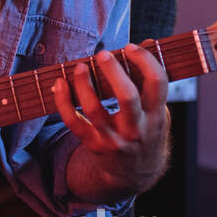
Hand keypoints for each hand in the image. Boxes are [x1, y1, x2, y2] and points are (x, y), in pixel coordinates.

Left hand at [51, 43, 170, 194]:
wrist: (133, 174)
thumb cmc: (146, 132)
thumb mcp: (157, 111)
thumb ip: (152, 82)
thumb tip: (148, 42)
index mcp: (155, 116)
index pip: (157, 83)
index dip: (144, 61)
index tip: (131, 47)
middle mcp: (136, 128)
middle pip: (127, 97)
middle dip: (113, 72)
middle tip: (102, 54)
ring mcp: (113, 138)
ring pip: (94, 109)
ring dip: (84, 84)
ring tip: (79, 67)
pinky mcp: (93, 144)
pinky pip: (73, 122)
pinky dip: (63, 101)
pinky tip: (59, 84)